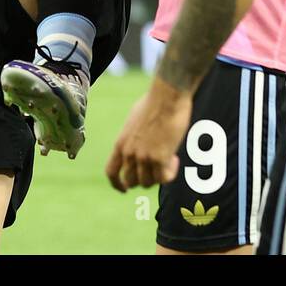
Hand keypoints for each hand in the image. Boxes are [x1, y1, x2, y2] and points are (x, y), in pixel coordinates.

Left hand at [105, 77, 192, 191]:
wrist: (167, 96)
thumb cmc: (154, 102)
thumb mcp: (134, 121)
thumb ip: (133, 137)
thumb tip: (139, 143)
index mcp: (120, 144)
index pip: (111, 172)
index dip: (117, 184)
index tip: (124, 189)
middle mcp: (129, 154)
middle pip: (132, 181)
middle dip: (144, 178)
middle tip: (157, 167)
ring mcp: (144, 158)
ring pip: (148, 182)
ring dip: (159, 175)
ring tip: (169, 158)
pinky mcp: (160, 158)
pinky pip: (164, 178)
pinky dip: (170, 173)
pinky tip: (175, 159)